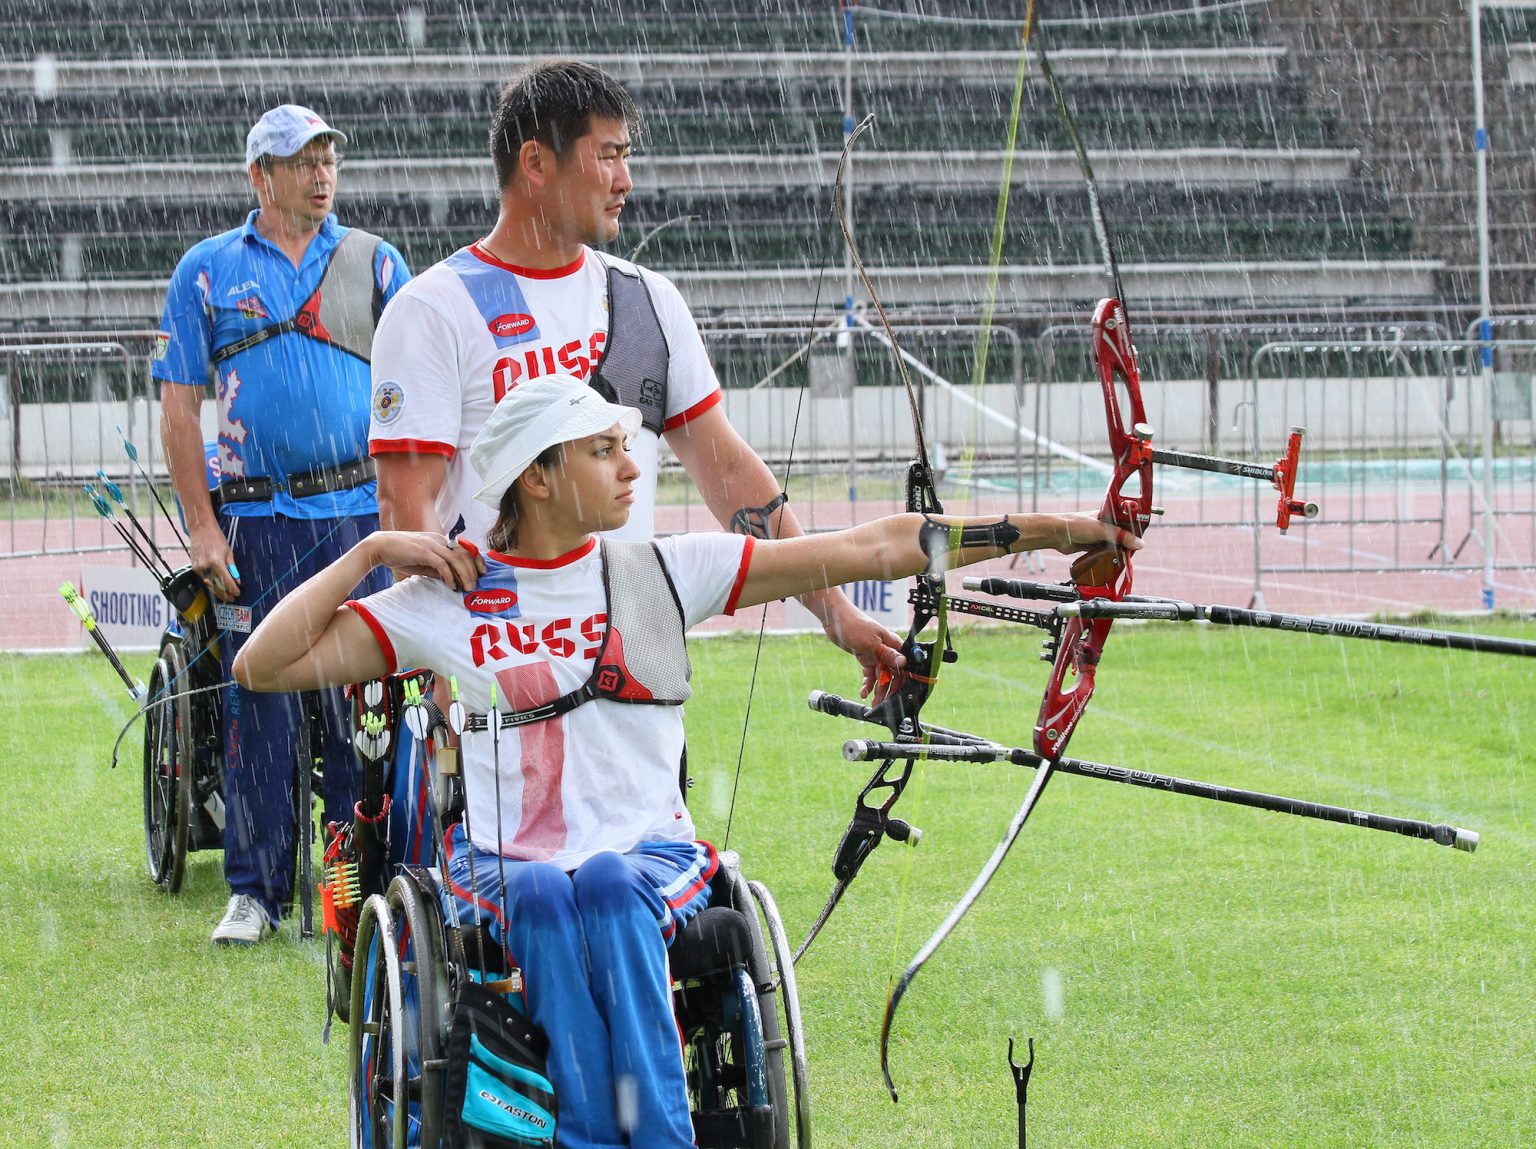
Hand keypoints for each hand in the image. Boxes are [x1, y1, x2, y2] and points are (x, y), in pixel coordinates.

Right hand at [189, 522, 239, 601]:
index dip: (232, 589)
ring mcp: (198, 567)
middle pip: (216, 585)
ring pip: (209, 584)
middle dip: (224, 593)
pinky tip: (216, 587)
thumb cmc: (216, 538)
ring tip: (225, 596)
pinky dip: (210, 583)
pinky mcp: (194, 567)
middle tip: (232, 598)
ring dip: (217, 591)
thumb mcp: (228, 552)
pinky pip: (203, 578)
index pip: (225, 580)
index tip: (237, 593)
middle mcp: (205, 566)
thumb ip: (232, 567)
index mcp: (216, 561)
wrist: (201, 530)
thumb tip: (237, 580)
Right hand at [366, 532, 484, 591]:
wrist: (379, 547)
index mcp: (440, 540)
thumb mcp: (423, 562)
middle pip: (465, 553)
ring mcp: (431, 544)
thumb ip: (436, 568)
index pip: (465, 548)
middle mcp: (438, 540)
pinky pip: (442, 564)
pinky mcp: (423, 551)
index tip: (482, 573)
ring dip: (464, 574)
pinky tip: (451, 586)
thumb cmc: (400, 554)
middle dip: (473, 570)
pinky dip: (449, 576)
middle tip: (475, 585)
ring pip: (456, 559)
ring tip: (467, 587)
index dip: (476, 560)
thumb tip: (451, 579)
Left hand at [816, 596, 906, 705]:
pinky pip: (870, 674)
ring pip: (881, 677)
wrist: (835, 619)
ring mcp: (876, 655)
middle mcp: (888, 651)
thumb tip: (904, 663)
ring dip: (878, 690)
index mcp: (894, 644)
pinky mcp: (866, 658)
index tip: (900, 695)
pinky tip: (864, 693)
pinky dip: (868, 684)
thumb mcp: (871, 642)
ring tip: (874, 703)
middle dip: (889, 690)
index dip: (904, 681)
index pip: (905, 666)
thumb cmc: (855, 625)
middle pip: (894, 674)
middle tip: (884, 703)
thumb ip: (887, 654)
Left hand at [1049, 513, 1143, 556]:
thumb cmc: (1076, 525)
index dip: (1136, 529)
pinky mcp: (1093, 546)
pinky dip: (1109, 557)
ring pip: (1114, 545)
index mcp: (1109, 515)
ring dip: (1118, 551)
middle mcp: (1105, 524)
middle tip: (1133, 551)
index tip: (1141, 539)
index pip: (1128, 521)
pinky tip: (1113, 561)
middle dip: (1127, 543)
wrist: (1057, 535)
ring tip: (1124, 558)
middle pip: (1123, 535)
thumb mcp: (1102, 529)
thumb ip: (1121, 536)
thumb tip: (1138, 544)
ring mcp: (1099, 535)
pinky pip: (1105, 552)